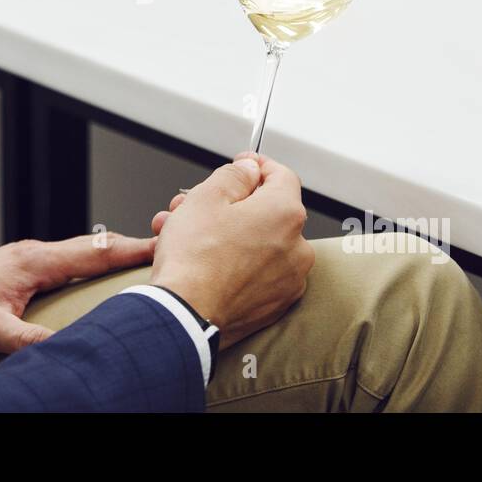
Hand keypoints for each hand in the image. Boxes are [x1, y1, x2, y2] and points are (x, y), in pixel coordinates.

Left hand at [0, 233, 156, 357]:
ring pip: (77, 256)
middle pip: (92, 248)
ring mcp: (23, 262)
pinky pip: (62, 266)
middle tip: (162, 253)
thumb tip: (70, 350)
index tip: (164, 245)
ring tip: (136, 267)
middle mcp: (31, 255)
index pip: (94, 251)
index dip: (132, 249)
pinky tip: (89, 284)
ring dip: (107, 259)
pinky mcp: (14, 274)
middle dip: (128, 249)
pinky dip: (85, 269)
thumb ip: (31, 341)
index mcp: (32, 260)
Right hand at [148, 152, 314, 348]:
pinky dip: (237, 262)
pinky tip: (206, 261)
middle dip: (231, 204)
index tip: (241, 165)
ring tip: (189, 235)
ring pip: (260, 242)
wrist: (184, 317)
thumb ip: (235, 175)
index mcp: (285, 213)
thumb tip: (250, 170)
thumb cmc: (194, 258)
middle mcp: (297, 247)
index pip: (282, 176)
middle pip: (267, 211)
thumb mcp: (206, 196)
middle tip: (198, 204)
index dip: (257, 166)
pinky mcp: (275, 304)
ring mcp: (289, 280)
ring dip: (229, 233)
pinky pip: (259, 272)